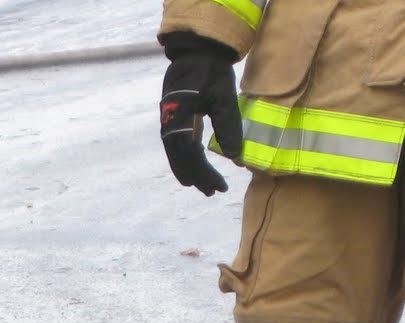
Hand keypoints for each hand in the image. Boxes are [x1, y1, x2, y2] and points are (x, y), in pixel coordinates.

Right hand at [159, 32, 242, 195]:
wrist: (197, 50)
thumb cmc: (212, 71)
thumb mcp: (225, 98)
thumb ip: (229, 128)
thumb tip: (237, 159)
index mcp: (179, 119)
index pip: (190, 156)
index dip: (204, 174)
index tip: (219, 187)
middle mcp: (169, 124)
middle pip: (181, 160)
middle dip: (197, 177)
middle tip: (213, 192)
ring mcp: (167, 121)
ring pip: (176, 155)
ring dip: (190, 171)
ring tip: (202, 185)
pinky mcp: (171, 118)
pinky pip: (175, 145)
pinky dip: (185, 159)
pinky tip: (194, 164)